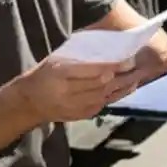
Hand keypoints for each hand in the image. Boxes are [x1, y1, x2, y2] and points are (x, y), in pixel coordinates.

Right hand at [18, 57, 141, 123]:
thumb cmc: (44, 74)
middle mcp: (68, 92)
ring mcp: (74, 107)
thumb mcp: (56, 60)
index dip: (112, 67)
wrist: (29, 102)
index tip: (127, 60)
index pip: (92, 71)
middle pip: (102, 85)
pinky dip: (116, 96)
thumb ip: (79, 59)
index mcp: (61, 74)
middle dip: (122, 76)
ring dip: (123, 87)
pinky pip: (102, 105)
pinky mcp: (80, 115)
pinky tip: (126, 88)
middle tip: (136, 66)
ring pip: (105, 96)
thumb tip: (107, 51)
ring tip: (137, 76)